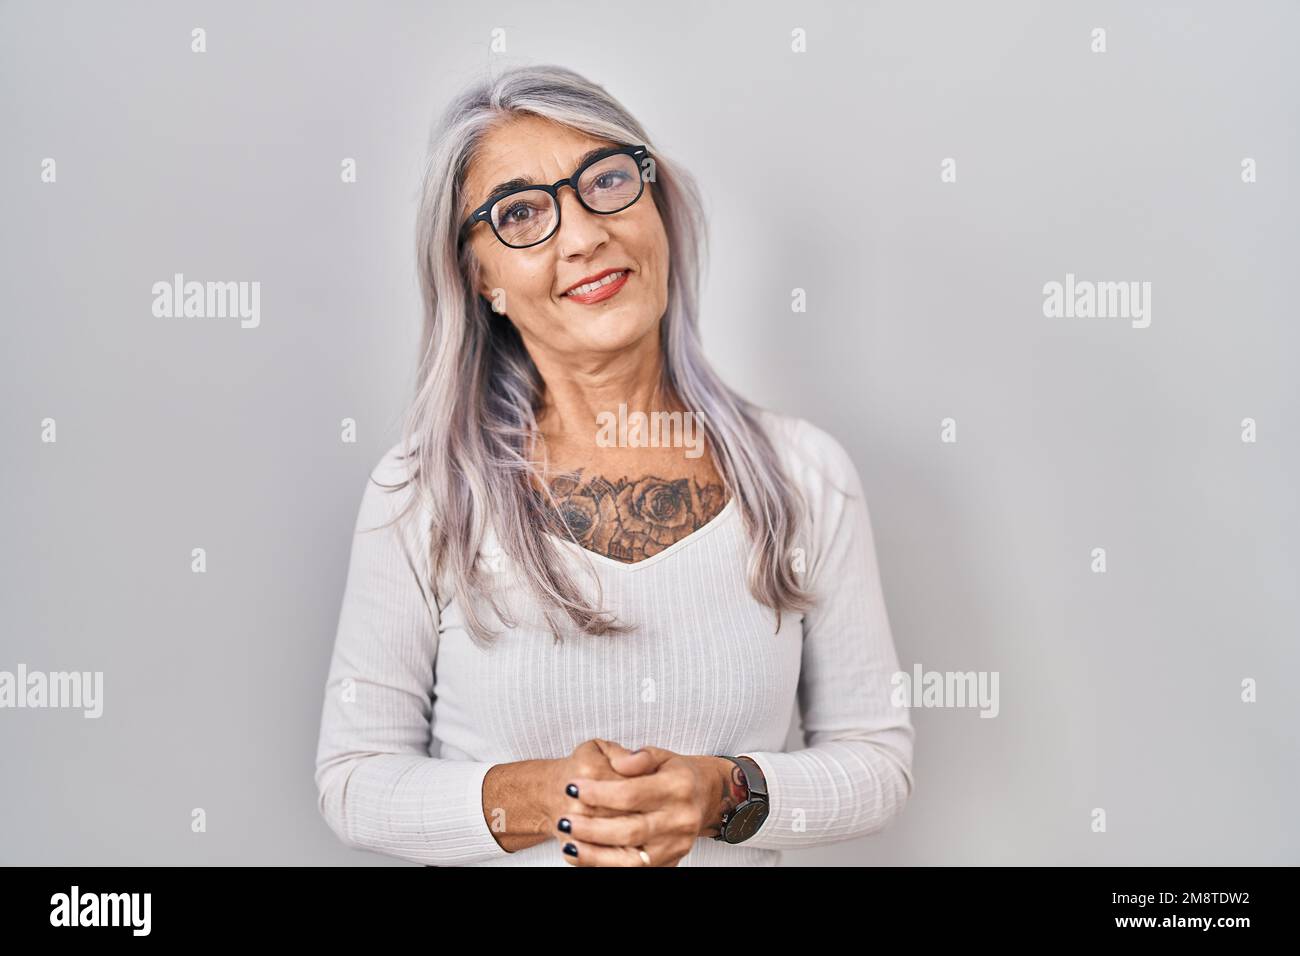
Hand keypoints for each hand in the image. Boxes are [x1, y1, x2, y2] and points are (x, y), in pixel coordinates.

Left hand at [556, 743, 732, 866]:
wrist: (705, 795)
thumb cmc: (675, 773)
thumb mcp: (659, 755)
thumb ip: (637, 758)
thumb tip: (619, 763)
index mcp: (678, 786)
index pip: (632, 793)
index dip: (599, 792)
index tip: (573, 787)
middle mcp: (681, 819)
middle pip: (630, 829)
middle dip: (592, 828)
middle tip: (565, 820)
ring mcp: (676, 845)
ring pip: (631, 859)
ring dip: (595, 854)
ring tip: (568, 843)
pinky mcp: (670, 862)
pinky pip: (634, 870)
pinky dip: (605, 865)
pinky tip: (584, 856)